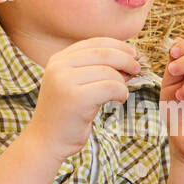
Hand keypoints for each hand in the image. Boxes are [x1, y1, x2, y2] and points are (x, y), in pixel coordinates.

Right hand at [27, 37, 140, 160]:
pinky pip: (111, 87)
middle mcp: (59, 66)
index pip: (95, 42)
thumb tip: (129, 59)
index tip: (132, 54)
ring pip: (109, 72)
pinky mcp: (76, 98)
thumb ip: (95, 69)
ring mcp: (65, 81)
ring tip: (121, 94)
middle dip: (126, 60)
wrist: (47, 140)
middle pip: (104, 54)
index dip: (118, 46)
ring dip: (122, 83)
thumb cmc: (66, 114)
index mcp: (58, 59)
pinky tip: (119, 101)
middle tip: (136, 70)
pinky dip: (121, 93)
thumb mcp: (76, 84)